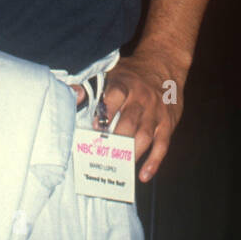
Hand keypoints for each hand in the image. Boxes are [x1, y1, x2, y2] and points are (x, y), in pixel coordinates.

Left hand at [97, 47, 184, 181]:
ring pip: (144, 137)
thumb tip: (73, 95)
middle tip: (101, 157)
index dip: (105, 112)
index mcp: (125, 85)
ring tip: (117, 168)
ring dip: (130, 154)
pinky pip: (162, 145)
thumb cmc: (131, 74)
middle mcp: (142, 99)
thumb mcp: (112, 72)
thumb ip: (92, 86)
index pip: (115, 96)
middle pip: (129, 123)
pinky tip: (143, 175)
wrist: (165, 64)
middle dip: (115, 141)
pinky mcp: (167, 124)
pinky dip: (153, 162)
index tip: (94, 127)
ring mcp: (156, 113)